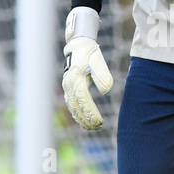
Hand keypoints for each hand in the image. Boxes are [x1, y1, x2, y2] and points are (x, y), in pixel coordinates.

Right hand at [62, 7, 112, 129]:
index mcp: (76, 79)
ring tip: (93, 127)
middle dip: (87, 119)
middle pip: (77, 107)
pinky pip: (71, 105)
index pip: (84, 100)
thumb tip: (105, 91)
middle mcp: (69, 84)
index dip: (91, 113)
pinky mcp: (68, 88)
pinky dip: (77, 114)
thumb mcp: (98, 62)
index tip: (99, 122)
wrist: (78, 46)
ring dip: (82, 119)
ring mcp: (67, 87)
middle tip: (98, 127)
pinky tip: (84, 121)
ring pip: (73, 107)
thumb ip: (102, 76)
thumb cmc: (90, 54)